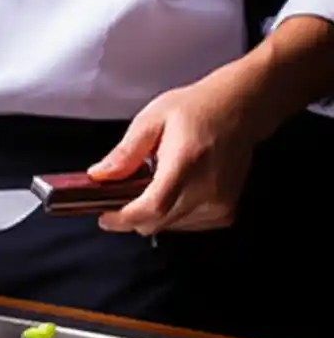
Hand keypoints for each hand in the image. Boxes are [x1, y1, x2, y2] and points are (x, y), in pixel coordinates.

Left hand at [88, 75, 257, 235]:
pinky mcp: (226, 211)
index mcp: (186, 162)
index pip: (154, 206)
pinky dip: (171, 216)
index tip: (104, 216)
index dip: (124, 218)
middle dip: (131, 216)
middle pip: (157, 223)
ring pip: (169, 227)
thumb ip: (125, 153)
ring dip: (151, 215)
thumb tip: (98, 176)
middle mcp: (207, 188)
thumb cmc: (193, 110)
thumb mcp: (151, 120)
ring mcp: (220, 203)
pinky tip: (172, 192)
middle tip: (119, 197)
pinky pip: (187, 226)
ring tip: (150, 186)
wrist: (239, 110)